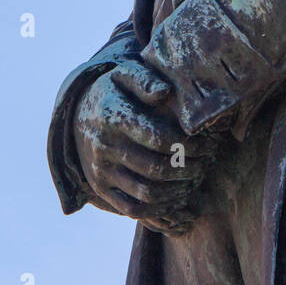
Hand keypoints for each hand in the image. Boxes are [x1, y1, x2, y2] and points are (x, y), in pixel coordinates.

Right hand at [73, 59, 218, 233]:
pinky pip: (131, 208)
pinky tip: (176, 197)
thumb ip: (146, 79)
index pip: (159, 138)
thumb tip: (165, 92)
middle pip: (156, 168)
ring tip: (195, 179)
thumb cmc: (114, 91)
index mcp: (113, 116)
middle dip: (189, 168)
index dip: (189, 144)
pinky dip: (158, 209)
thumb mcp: (125, 75)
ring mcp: (100, 170)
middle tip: (207, 163)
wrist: (77, 115)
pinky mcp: (100, 189)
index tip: (208, 143)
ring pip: (146, 192)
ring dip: (178, 190)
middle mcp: (103, 146)